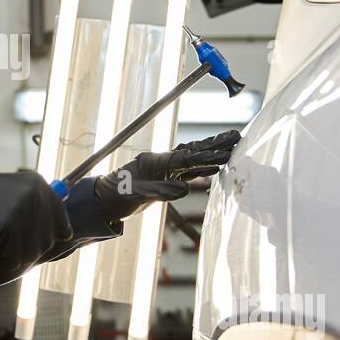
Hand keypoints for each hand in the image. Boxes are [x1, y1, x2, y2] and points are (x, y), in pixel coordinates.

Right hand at [0, 171, 72, 288]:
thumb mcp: (7, 192)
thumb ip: (31, 206)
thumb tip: (61, 230)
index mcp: (37, 186)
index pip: (61, 221)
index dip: (46, 235)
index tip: (31, 239)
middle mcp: (36, 198)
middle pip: (47, 242)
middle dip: (26, 248)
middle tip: (2, 241)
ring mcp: (23, 217)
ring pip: (30, 256)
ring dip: (10, 258)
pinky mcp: (9, 236)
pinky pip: (11, 264)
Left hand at [92, 129, 241, 223]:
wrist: (103, 202)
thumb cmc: (115, 197)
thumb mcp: (134, 195)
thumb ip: (159, 191)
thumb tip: (185, 190)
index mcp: (154, 162)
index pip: (185, 159)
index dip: (205, 157)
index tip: (224, 155)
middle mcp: (161, 161)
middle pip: (192, 151)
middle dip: (214, 145)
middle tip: (236, 137)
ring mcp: (163, 168)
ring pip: (192, 158)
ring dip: (212, 151)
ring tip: (232, 144)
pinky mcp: (165, 177)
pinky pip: (188, 169)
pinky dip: (203, 165)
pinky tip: (216, 164)